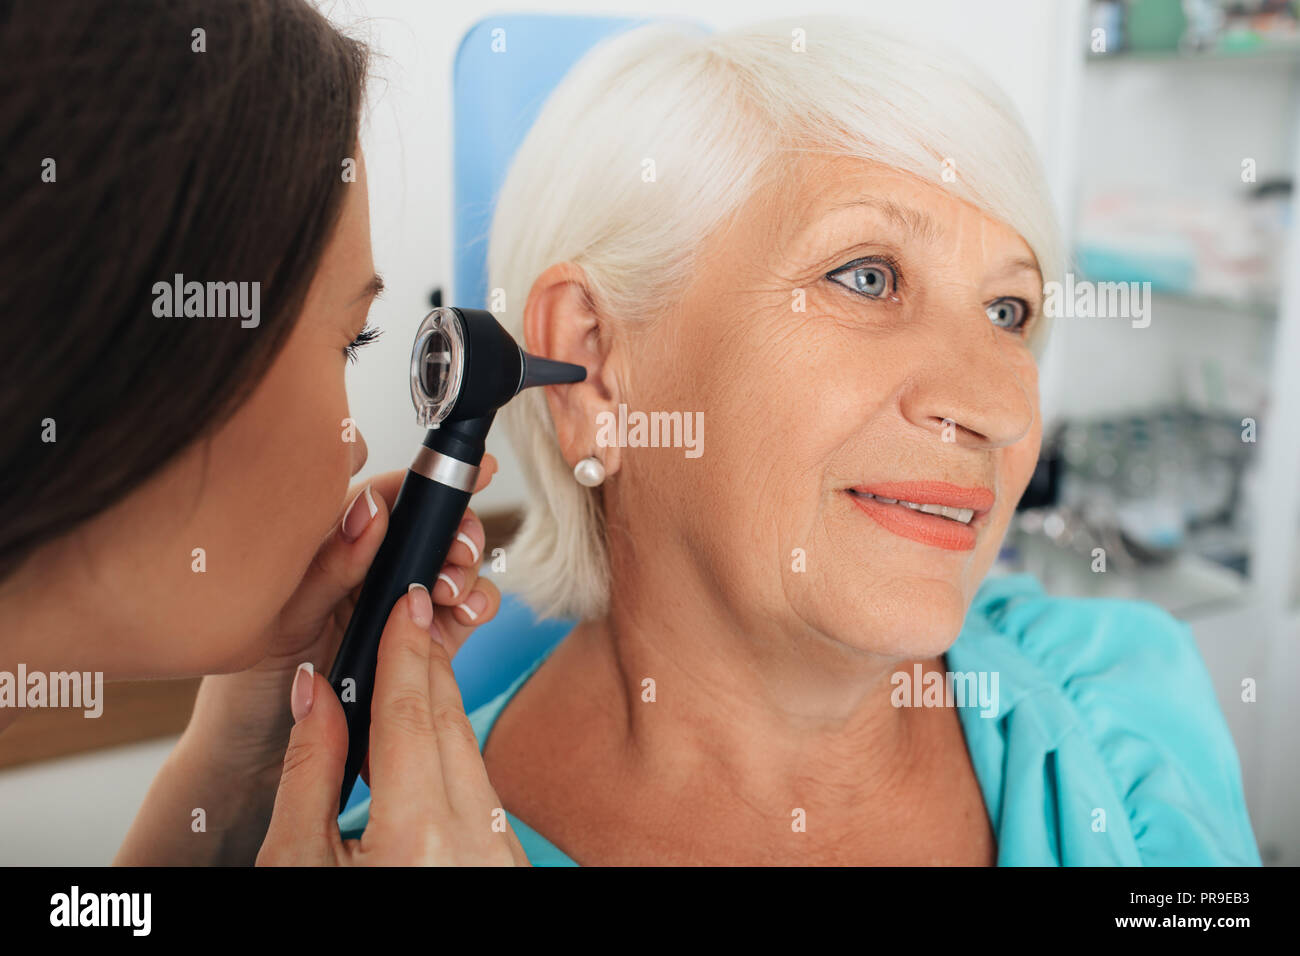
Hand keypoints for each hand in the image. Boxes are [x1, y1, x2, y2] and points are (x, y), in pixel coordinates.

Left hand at [181, 456, 502, 783]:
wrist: (254, 763)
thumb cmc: (245, 686)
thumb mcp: (279, 617)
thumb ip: (328, 563)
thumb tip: (370, 509)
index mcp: (328, 547)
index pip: (384, 499)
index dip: (429, 478)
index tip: (472, 469)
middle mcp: (367, 572)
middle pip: (429, 531)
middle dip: (456, 532)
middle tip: (457, 551)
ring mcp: (397, 610)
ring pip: (451, 572)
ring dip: (467, 573)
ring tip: (454, 593)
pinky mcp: (420, 649)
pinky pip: (459, 619)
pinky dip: (476, 609)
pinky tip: (469, 614)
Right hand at [257, 586, 528, 864]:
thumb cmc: (318, 934)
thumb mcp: (295, 864)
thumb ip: (309, 773)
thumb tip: (316, 689)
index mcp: (417, 838)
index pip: (410, 715)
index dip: (405, 650)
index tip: (406, 600)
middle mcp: (475, 842)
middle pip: (450, 725)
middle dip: (428, 664)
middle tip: (409, 614)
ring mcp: (501, 858)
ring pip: (472, 756)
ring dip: (442, 708)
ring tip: (414, 665)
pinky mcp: (508, 868)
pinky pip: (483, 794)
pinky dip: (454, 757)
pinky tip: (429, 740)